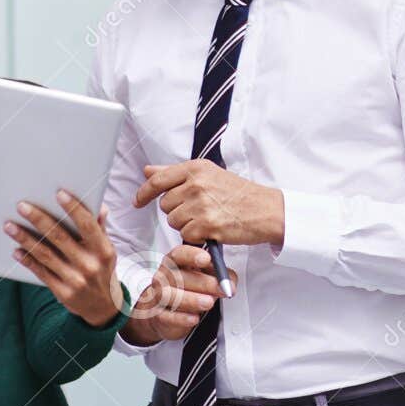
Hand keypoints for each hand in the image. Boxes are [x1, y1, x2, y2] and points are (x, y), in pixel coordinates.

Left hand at [6, 189, 121, 326]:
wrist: (104, 307)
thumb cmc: (102, 270)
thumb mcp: (107, 251)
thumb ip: (100, 229)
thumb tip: (99, 207)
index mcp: (103, 250)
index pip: (87, 225)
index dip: (73, 208)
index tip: (58, 193)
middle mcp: (90, 265)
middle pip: (60, 237)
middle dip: (39, 219)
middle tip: (22, 206)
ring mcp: (75, 280)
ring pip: (45, 254)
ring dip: (25, 238)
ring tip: (9, 226)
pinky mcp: (63, 292)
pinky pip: (41, 272)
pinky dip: (27, 260)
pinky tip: (16, 250)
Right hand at [120, 244, 236, 346]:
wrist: (164, 310)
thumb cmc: (187, 288)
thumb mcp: (204, 276)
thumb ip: (218, 275)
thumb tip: (230, 281)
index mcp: (175, 262)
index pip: (180, 254)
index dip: (192, 255)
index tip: (207, 258)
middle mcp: (164, 276)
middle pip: (179, 276)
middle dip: (203, 282)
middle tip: (221, 288)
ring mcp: (159, 296)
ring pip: (170, 295)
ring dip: (191, 299)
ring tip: (209, 302)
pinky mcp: (159, 315)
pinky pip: (167, 316)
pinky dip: (181, 318)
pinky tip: (195, 318)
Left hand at [133, 160, 284, 246]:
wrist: (266, 210)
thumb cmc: (239, 194)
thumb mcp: (209, 175)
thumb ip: (175, 173)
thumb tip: (148, 170)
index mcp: (196, 168)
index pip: (158, 180)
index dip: (144, 193)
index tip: (138, 201)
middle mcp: (196, 184)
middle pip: (165, 205)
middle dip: (178, 211)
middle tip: (200, 210)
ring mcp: (201, 204)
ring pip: (174, 221)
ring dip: (187, 225)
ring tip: (208, 219)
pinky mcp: (206, 224)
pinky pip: (186, 235)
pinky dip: (196, 237)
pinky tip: (211, 230)